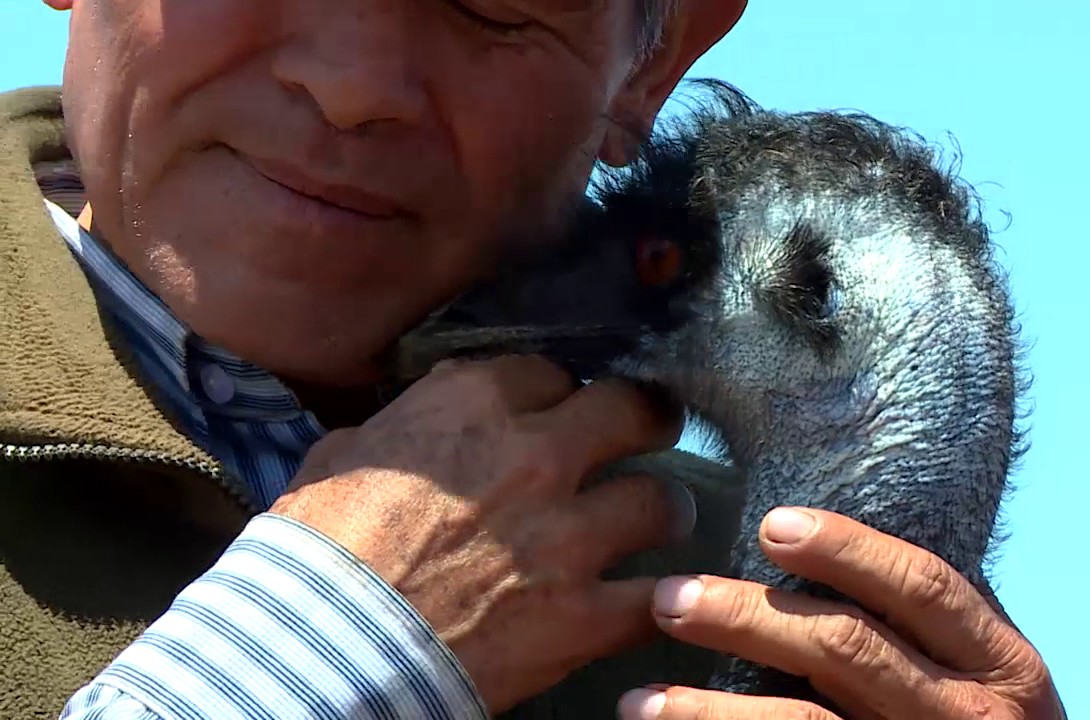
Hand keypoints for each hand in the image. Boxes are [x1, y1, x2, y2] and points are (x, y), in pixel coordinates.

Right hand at [270, 355, 693, 713]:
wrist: (318, 648)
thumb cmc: (317, 548)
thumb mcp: (346, 452)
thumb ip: (409, 420)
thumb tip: (436, 407)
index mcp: (476, 406)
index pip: (550, 373)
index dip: (557, 394)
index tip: (557, 412)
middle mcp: (538, 456)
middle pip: (630, 412)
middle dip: (644, 419)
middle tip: (646, 431)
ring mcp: (568, 536)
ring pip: (662, 501)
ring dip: (662, 511)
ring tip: (660, 520)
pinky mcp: (582, 615)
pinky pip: (655, 600)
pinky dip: (661, 602)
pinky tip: (660, 600)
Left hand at [618, 508, 1064, 718]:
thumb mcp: (992, 676)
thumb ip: (937, 623)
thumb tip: (842, 546)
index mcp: (1003, 666)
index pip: (923, 587)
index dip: (847, 550)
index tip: (771, 524)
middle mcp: (967, 715)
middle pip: (845, 650)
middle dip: (747, 618)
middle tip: (670, 599)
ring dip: (710, 711)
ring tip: (640, 700)